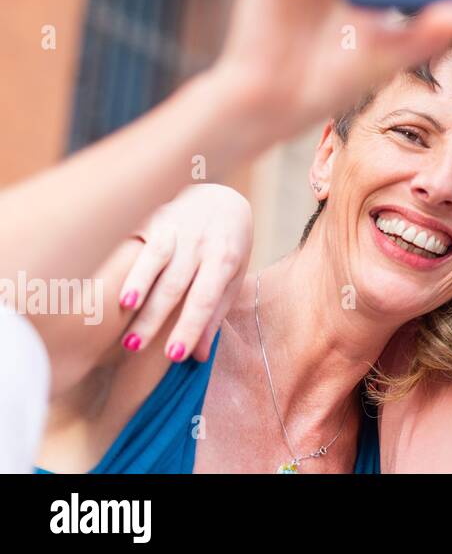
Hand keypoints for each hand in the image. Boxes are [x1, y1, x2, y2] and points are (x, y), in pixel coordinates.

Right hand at [118, 184, 252, 362]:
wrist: (220, 197)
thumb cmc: (226, 246)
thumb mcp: (232, 276)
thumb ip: (214, 313)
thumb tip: (198, 356)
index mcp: (224, 258)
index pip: (205, 298)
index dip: (190, 326)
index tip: (174, 355)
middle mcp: (201, 243)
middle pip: (176, 285)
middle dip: (155, 318)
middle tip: (135, 349)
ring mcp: (178, 228)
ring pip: (157, 263)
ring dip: (139, 290)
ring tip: (123, 311)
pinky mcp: (156, 218)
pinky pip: (142, 244)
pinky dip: (131, 267)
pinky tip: (118, 289)